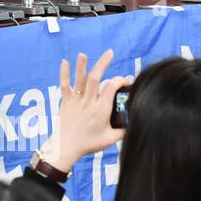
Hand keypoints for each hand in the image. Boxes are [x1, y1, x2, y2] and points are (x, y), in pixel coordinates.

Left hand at [39, 49, 131, 172]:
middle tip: (110, 52)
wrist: (66, 148)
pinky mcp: (66, 102)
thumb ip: (124, 131)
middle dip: (103, 64)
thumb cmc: (88, 144)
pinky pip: (64, 86)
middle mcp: (89, 102)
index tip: (125, 80)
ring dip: (82, 66)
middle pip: (96, 79)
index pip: (112, 88)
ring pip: (80, 80)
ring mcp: (76, 101)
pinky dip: (64, 74)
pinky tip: (64, 62)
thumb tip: (136, 123)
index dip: (120, 80)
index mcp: (101, 110)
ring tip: (83, 54)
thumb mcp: (111, 140)